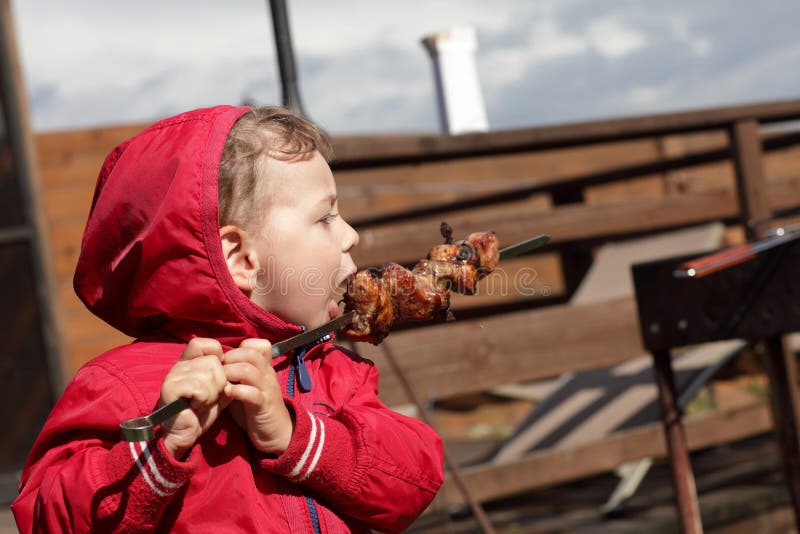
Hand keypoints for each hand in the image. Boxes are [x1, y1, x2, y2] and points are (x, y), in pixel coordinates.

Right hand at [160, 338, 228, 458]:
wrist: (184, 435)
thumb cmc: (201, 413)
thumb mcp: (218, 390)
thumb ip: (226, 376)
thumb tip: (240, 365)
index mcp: (189, 362)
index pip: (207, 344)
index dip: (218, 357)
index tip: (218, 376)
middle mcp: (179, 365)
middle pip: (214, 362)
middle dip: (219, 383)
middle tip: (206, 398)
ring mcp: (173, 376)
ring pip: (209, 375)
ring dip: (211, 394)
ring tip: (200, 403)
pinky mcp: (170, 389)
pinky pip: (200, 388)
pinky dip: (203, 400)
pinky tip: (195, 407)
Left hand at [223, 338, 293, 454]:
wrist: (275, 433)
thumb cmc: (255, 409)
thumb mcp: (246, 386)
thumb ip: (235, 375)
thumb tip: (213, 365)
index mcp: (263, 368)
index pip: (254, 345)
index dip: (237, 349)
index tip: (224, 362)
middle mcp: (267, 374)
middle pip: (249, 353)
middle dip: (229, 359)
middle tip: (218, 372)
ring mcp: (267, 388)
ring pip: (249, 370)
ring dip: (230, 373)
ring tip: (221, 383)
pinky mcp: (264, 405)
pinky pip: (252, 393)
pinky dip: (237, 391)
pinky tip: (227, 394)